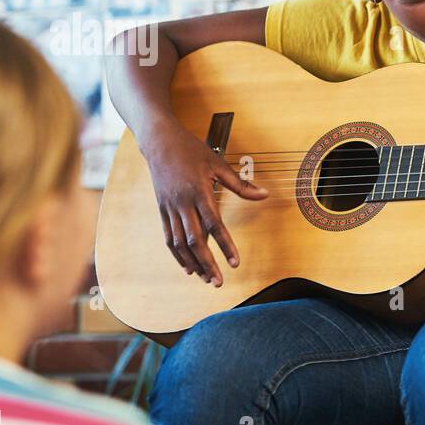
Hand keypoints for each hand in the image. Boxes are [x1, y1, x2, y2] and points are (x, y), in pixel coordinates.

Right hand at [142, 121, 267, 285]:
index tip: (235, 263)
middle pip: (195, 240)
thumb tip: (265, 195)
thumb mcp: (218, 164)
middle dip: (207, 263)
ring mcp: (170, 208)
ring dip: (193, 263)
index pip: (214, 224)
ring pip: (180, 243)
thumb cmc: (192, 150)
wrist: (159, 141)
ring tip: (206, 279)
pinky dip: (178, 254)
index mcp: (199, 191)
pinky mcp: (162, 210)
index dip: (225, 245)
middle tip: (219, 282)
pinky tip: (188, 267)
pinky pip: (169, 237)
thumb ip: (241, 184)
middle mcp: (182, 203)